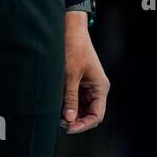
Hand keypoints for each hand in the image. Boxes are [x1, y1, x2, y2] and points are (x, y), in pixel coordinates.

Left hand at [60, 12, 108, 133]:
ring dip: (70, 113)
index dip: (83, 125)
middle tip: (59, 122)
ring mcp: (87, 86)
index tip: (68, 127)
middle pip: (89, 114)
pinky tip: (56, 105)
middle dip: (75, 120)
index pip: (96, 116)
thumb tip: (69, 119)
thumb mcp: (70, 75)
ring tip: (56, 114)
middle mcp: (96, 89)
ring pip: (80, 108)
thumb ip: (70, 97)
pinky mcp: (78, 83)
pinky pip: (74, 100)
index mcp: (100, 87)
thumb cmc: (73, 48)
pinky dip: (66, 105)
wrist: (69, 29)